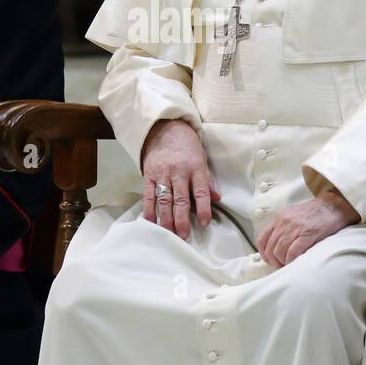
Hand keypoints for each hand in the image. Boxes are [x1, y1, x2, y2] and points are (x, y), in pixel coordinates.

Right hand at [141, 118, 219, 239]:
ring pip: (164, 199)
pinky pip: (148, 195)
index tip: (204, 223)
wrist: (165, 129)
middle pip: (180, 199)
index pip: (201, 191)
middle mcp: (178, 172)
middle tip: (183, 235)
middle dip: (181, 219)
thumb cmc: (187, 147)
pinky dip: (148, 210)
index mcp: (195, 168)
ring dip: (165, 218)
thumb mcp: (202, 160)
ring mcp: (162, 174)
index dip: (203, 208)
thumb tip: (217, 198)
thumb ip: (207, 180)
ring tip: (168, 233)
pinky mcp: (149, 176)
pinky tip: (150, 222)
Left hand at [256, 190, 360, 268]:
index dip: (264, 254)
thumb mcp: (293, 216)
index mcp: (279, 218)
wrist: (334, 206)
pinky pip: (293, 252)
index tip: (271, 261)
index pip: (262, 239)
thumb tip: (276, 247)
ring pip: (279, 252)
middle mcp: (284, 222)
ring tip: (290, 265)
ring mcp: (295, 228)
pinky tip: (296, 263)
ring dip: (283, 263)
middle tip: (282, 266)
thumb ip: (283, 228)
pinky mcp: (307, 234)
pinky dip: (292, 261)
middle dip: (274, 261)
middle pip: (270, 248)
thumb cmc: (315, 214)